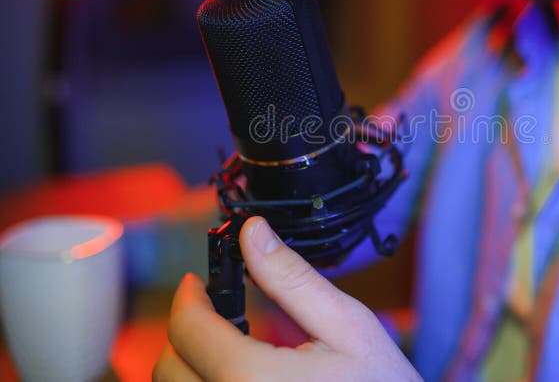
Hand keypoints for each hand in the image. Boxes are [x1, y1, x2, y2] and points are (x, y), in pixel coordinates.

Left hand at [153, 216, 421, 381]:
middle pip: (168, 367)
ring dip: (189, 366)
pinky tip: (236, 377)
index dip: (188, 296)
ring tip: (228, 348)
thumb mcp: (348, 327)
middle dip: (186, 332)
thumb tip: (251, 232)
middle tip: (215, 313)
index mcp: (252, 379)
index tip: (196, 282)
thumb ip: (292, 279)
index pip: (188, 329)